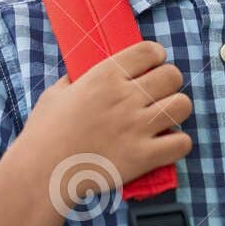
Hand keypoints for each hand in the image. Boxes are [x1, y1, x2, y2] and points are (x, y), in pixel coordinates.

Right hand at [16, 39, 193, 208]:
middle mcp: (125, 97)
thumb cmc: (43, 134)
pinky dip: (178, 144)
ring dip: (176, 110)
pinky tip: (164, 145)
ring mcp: (136, 127)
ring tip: (163, 119)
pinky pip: (182, 143)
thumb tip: (84, 74)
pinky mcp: (143, 157)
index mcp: (104, 76)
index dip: (156, 56)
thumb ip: (76, 79)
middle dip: (169, 82)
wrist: (41, 174)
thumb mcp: (55, 93)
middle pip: (173, 75)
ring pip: (183, 105)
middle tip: (158, 95)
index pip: (149, 51)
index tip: (153, 65)